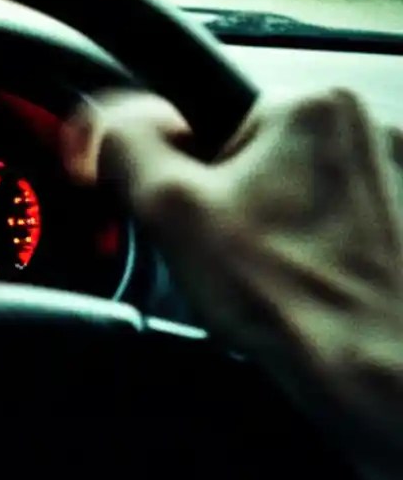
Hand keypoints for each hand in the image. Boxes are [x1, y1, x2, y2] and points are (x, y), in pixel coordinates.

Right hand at [64, 89, 402, 469]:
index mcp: (310, 104)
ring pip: (287, 191)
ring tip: (265, 278)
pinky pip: (326, 221)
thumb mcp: (170, 212)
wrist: (380, 376)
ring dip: (265, 228)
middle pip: (247, 152)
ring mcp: (394, 175)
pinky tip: (298, 284)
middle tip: (223, 256)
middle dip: (221, 202)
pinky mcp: (401, 220)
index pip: (199, 111)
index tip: (177, 213)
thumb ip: (126, 148)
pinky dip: (305, 248)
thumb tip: (106, 121)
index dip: (171, 168)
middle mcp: (365, 125)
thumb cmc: (295, 302)